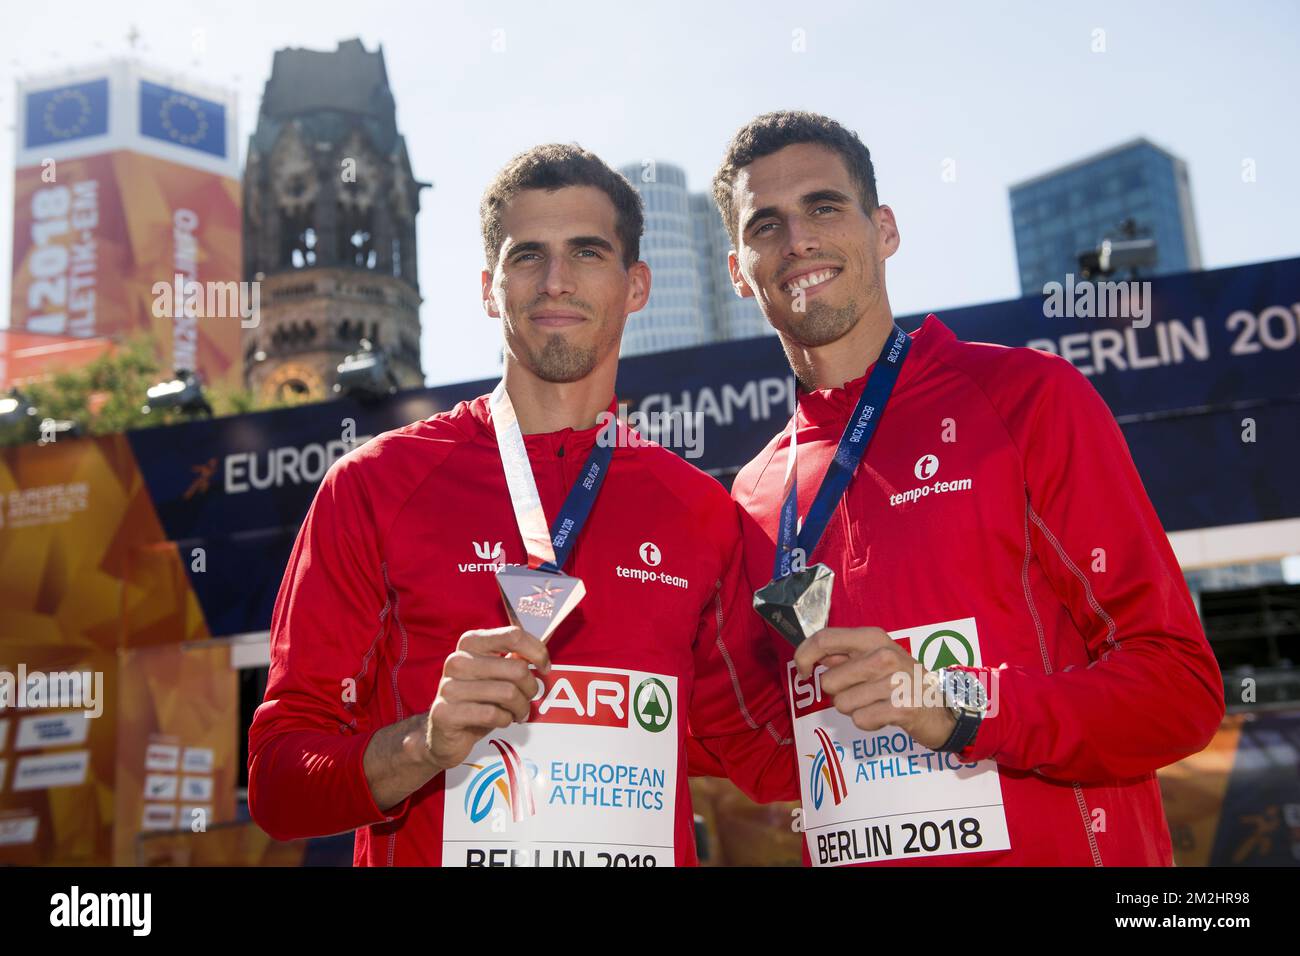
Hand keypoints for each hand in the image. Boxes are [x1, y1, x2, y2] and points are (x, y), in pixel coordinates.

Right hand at [423, 626, 550, 771]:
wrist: (443, 734)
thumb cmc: (477, 701)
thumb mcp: (497, 676)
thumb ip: (515, 660)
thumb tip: (540, 656)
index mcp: (471, 643)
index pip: (513, 635)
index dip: (537, 652)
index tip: (545, 668)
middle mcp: (457, 660)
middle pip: (516, 668)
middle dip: (531, 688)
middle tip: (529, 698)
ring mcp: (448, 686)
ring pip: (508, 693)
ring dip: (520, 707)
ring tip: (518, 713)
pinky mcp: (444, 713)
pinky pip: (492, 714)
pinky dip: (505, 720)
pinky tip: (501, 720)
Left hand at [794, 626, 956, 750]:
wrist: (943, 709)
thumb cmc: (903, 681)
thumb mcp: (877, 656)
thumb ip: (843, 654)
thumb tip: (810, 655)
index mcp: (873, 637)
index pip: (824, 639)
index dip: (803, 657)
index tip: (802, 672)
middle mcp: (884, 655)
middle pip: (828, 681)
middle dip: (837, 693)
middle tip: (861, 692)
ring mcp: (895, 682)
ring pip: (842, 704)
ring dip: (854, 709)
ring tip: (876, 703)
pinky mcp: (902, 709)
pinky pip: (860, 720)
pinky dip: (868, 723)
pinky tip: (885, 715)